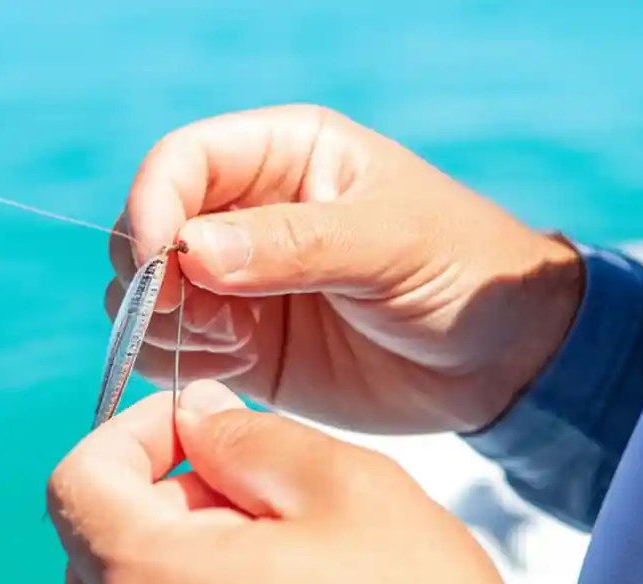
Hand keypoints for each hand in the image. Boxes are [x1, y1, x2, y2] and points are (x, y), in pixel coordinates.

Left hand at [48, 380, 589, 583]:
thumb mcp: (349, 493)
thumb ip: (251, 438)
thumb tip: (200, 417)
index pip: (77, 480)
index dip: (136, 432)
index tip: (195, 425)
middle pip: (101, 540)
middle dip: (171, 493)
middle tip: (263, 489)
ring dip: (191, 556)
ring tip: (291, 558)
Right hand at [109, 105, 583, 432]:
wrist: (498, 361)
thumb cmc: (459, 271)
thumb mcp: (388, 243)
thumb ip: (293, 245)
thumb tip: (188, 250)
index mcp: (282, 156)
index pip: (181, 161)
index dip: (152, 206)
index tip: (155, 264)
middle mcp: (245, 213)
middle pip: (144, 228)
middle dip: (151, 276)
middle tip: (198, 314)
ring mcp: (234, 282)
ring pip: (143, 295)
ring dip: (164, 325)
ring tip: (236, 345)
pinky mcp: (237, 344)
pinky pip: (168, 350)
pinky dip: (180, 364)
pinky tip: (238, 368)